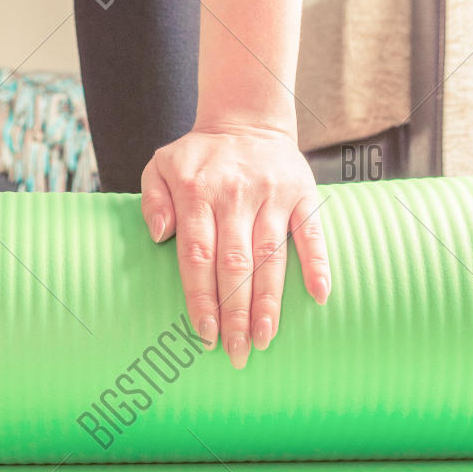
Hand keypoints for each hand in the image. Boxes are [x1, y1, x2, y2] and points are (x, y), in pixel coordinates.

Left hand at [140, 123, 329, 369]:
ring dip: (269, 302)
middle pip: (235, 265)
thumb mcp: (160, 166)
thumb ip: (152, 201)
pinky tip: (320, 296)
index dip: (202, 299)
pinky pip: (311, 232)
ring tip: (264, 339)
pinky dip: (317, 264)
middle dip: (235, 314)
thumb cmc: (198, 156)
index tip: (205, 335)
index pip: (198, 255)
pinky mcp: (303, 192)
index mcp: (196, 192)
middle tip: (237, 353)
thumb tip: (161, 237)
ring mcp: (272, 194)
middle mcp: (235, 195)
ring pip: (270, 256)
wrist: (247, 118)